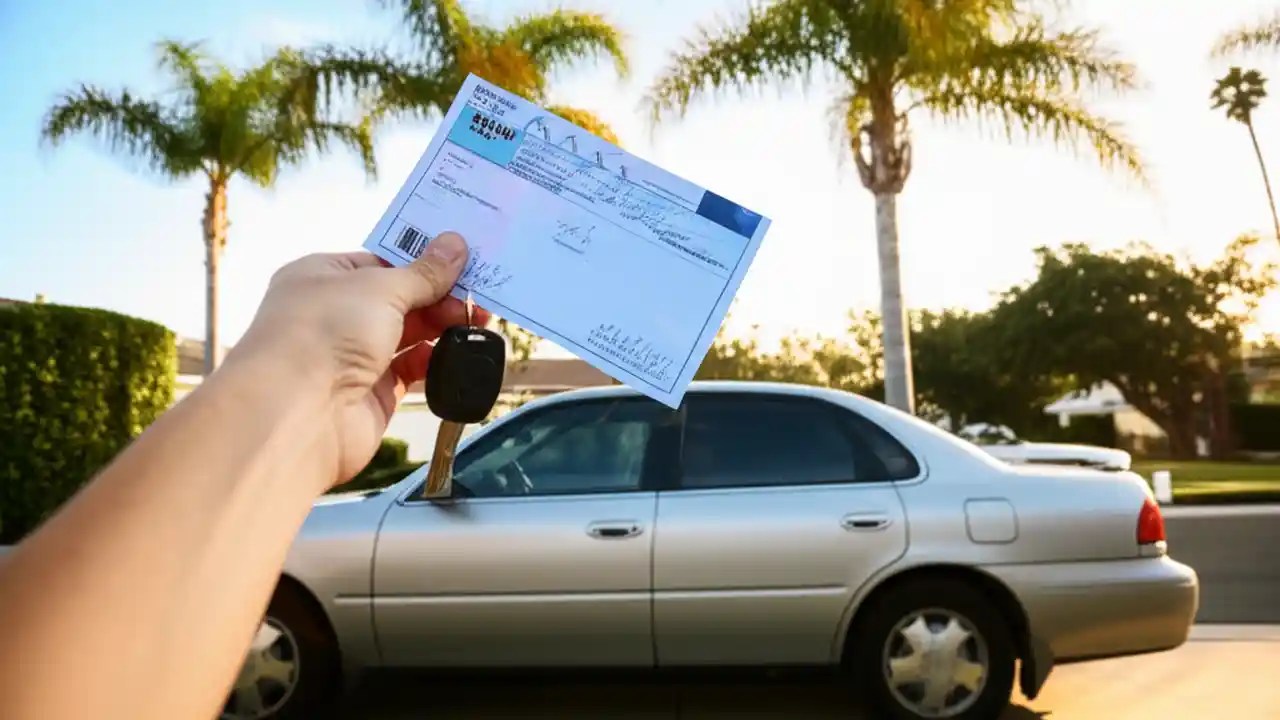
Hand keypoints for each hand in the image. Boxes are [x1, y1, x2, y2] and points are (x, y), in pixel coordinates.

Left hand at [227, 231, 490, 487]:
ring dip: (441, 328)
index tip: (464, 261)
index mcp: (323, 276)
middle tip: (478, 298)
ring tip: (478, 323)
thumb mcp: (381, 288)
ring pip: (407, 335)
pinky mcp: (372, 393)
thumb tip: (456, 244)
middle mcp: (335, 315)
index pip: (380, 262)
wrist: (297, 414)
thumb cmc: (326, 332)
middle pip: (398, 299)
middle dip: (439, 296)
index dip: (421, 261)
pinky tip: (459, 355)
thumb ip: (424, 273)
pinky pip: (410, 371)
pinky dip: (434, 362)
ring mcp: (353, 356)